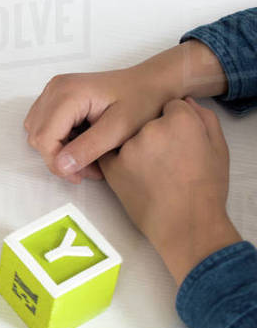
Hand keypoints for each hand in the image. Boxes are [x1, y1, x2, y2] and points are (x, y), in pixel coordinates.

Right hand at [24, 40, 226, 181]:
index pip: (44, 138)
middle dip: (59, 158)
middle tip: (89, 169)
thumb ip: (89, 148)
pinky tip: (81, 141)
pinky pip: (43, 124)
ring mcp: (54, 90)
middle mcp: (55, 88)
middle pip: (37, 135)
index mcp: (68, 94)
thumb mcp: (120, 129)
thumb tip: (61, 166)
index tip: (80, 176)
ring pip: (37, 131)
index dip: (57, 163)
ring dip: (57, 150)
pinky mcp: (57, 95)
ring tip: (87, 156)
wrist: (153, 82)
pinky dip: (58, 139)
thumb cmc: (143, 100)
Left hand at [99, 98, 240, 283]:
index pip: (171, 106)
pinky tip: (135, 173)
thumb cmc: (207, 189)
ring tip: (153, 170)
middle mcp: (150, 129)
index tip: (179, 139)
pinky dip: (119, 159)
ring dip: (137, 146)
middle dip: (156, 133)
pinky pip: (110, 153)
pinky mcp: (111, 166)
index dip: (176, 122)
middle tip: (167, 157)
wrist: (186, 224)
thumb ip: (204, 119)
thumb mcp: (218, 148)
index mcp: (181, 121)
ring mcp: (128, 147)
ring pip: (129, 136)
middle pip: (148, 119)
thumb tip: (186, 103)